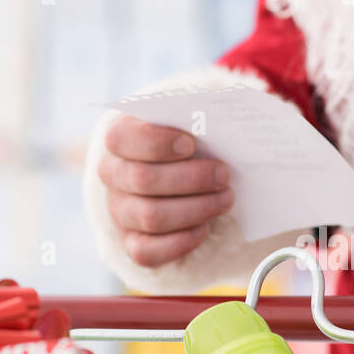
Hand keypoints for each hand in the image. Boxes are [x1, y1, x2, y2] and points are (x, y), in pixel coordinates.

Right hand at [98, 116, 233, 266]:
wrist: (177, 174)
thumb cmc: (188, 143)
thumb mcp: (190, 122)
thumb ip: (200, 113)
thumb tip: (240, 101)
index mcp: (120, 137)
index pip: (121, 138)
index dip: (156, 142)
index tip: (191, 144)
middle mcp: (113, 174)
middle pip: (143, 180)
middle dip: (191, 178)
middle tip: (224, 175)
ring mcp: (120, 210)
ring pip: (150, 216)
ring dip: (196, 209)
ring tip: (225, 199)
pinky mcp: (131, 241)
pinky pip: (146, 252)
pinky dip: (180, 242)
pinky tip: (203, 228)